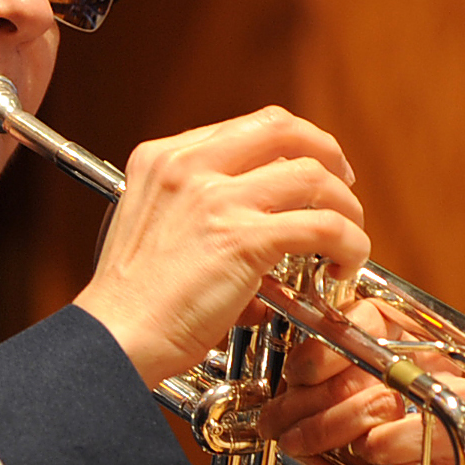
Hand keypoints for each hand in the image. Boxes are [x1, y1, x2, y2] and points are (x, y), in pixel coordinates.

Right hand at [72, 107, 369, 385]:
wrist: (116, 337)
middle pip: (285, 131)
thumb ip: (200, 213)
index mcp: (164, 158)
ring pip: (314, 177)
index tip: (312, 170)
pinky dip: (348, 244)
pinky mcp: (242, 239)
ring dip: (345, 208)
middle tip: (344, 187)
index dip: (294, 145)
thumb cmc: (132, 303)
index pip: (251, 127)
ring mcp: (216, 199)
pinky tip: (343, 266)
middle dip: (328, 154)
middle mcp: (190, 166)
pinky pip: (323, 227)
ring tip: (348, 241)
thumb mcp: (154, 228)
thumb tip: (261, 230)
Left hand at [255, 296, 464, 464]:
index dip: (327, 341)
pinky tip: (367, 452)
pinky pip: (428, 429)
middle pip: (371, 359)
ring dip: (336, 423)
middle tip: (277, 423)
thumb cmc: (345, 450)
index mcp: (390, 336)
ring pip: (388, 395)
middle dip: (315, 396)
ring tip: (299, 443)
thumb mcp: (316, 410)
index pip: (366, 316)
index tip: (295, 372)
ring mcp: (449, 394)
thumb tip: (279, 379)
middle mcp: (425, 358)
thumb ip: (306, 385)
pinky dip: (392, 441)